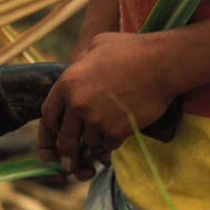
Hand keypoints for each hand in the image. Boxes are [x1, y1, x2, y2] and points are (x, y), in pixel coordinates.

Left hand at [35, 32, 174, 179]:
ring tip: (109, 125)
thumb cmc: (131, 50)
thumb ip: (80, 62)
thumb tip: (76, 71)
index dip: (50, 129)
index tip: (55, 138)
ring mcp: (96, 119)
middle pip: (65, 137)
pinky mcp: (116, 132)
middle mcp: (77, 104)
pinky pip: (107, 146)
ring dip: (96, 139)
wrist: (161, 63)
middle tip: (70, 163)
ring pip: (88, 142)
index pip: (48, 114)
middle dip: (67, 152)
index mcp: (68, 82)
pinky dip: (112, 142)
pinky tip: (120, 130)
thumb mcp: (96, 46)